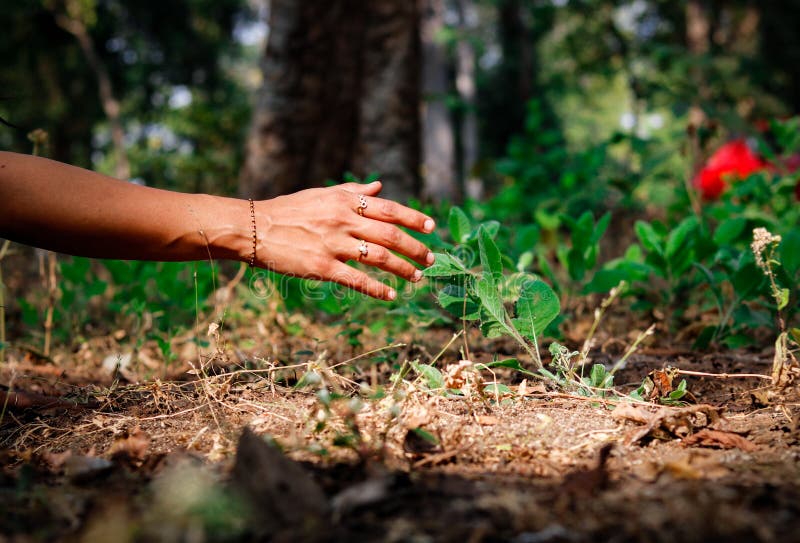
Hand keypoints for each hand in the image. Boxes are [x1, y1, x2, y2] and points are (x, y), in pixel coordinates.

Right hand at [254, 181, 435, 299]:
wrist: (254, 228)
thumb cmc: (289, 211)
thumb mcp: (322, 194)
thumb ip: (353, 192)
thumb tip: (380, 186)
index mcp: (345, 201)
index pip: (388, 208)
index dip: (413, 218)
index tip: (431, 227)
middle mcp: (343, 220)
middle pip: (390, 234)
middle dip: (414, 248)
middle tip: (430, 259)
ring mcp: (333, 244)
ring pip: (379, 257)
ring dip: (402, 269)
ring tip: (416, 278)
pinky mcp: (322, 267)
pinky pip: (356, 279)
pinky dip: (377, 289)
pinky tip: (391, 295)